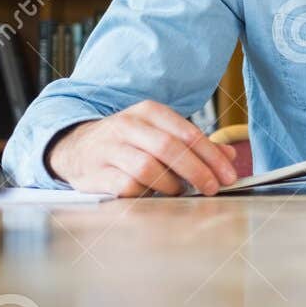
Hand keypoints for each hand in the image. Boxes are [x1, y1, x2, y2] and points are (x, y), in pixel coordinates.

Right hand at [46, 101, 239, 196]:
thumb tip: (229, 156)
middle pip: (170, 149)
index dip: (212, 156)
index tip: (229, 175)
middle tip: (212, 188)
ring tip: (179, 191)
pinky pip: (127, 186)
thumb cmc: (129, 143)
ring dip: (171, 184)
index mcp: (148, 112)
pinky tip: (153, 194)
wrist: (76, 148)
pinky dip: (147, 193)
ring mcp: (108, 149)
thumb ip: (194, 144)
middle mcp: (127, 126)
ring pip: (148, 168)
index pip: (187, 133)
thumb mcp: (160, 134)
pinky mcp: (95, 172)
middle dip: (197, 171)